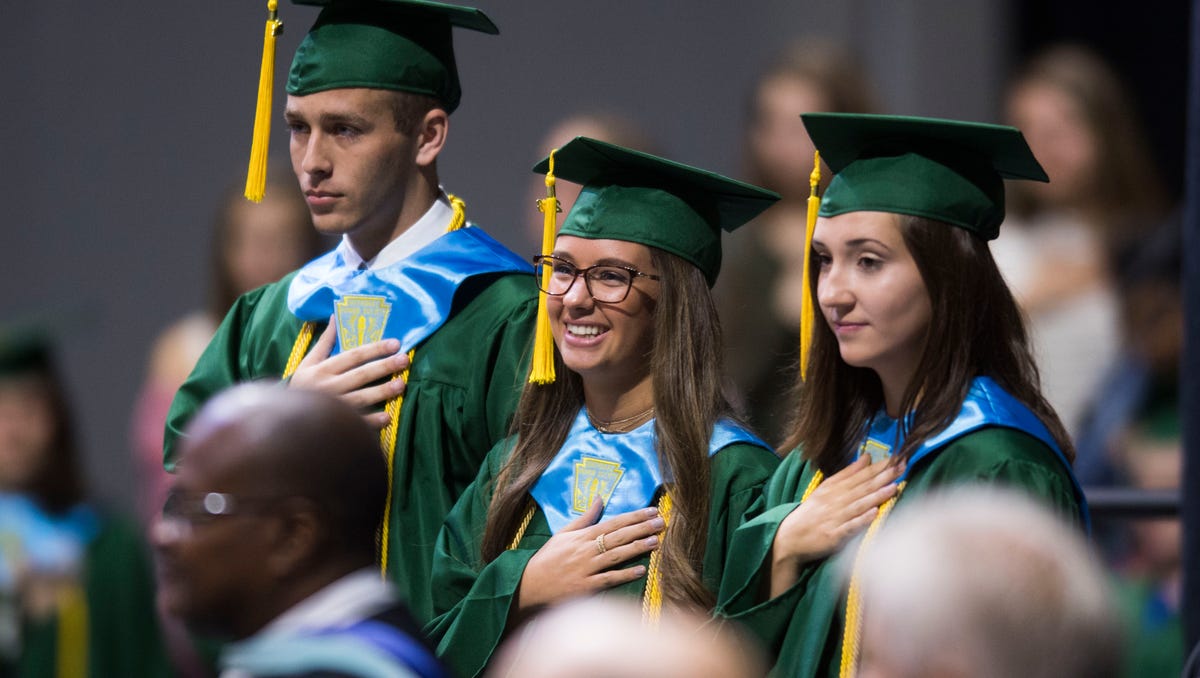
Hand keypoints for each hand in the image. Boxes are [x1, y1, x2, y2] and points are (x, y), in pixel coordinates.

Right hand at [287, 319, 409, 428]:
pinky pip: (356, 422)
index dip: (375, 349)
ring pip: (361, 398)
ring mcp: (332, 407)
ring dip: (382, 392)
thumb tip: (335, 317)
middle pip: (360, 375)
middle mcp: (328, 387)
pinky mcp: (335, 425)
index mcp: (322, 370)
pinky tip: (387, 416)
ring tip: (401, 385)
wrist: (283, 417)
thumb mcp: (308, 362)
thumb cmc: (302, 386)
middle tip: (404, 360)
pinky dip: (371, 420)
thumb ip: (325, 342)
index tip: (395, 344)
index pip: (353, 356)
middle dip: (384, 367)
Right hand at [517, 500, 662, 611]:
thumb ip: (585, 518)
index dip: (634, 516)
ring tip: (656, 541)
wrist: (530, 584)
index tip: (650, 511)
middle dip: (642, 528)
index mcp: (583, 536)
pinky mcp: (586, 586)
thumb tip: (599, 498)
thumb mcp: (563, 533)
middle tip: (661, 522)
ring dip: (637, 548)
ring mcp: (587, 568)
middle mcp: (587, 550)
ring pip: (617, 555)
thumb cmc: (548, 558)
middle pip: (619, 537)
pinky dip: (624, 574)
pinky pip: (609, 579)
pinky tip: (640, 570)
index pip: (613, 523)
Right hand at [769, 456, 901, 595]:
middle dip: (882, 477)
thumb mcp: (825, 488)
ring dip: (876, 496)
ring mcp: (834, 518)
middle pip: (861, 487)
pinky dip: (861, 520)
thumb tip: (867, 458)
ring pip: (858, 505)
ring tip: (893, 487)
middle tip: (901, 467)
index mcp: (832, 488)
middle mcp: (834, 501)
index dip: (878, 467)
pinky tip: (874, 514)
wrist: (789, 538)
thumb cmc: (811, 513)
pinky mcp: (833, 536)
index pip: (858, 475)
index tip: (896, 458)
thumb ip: (847, 473)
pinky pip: (849, 527)